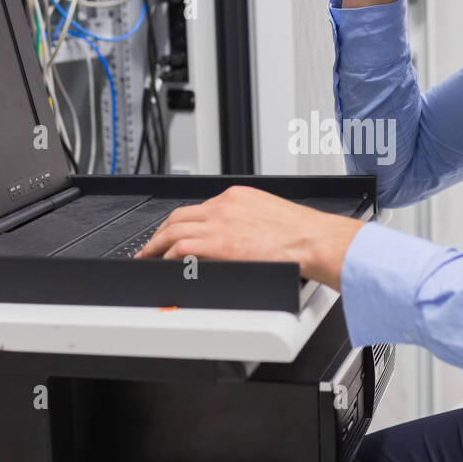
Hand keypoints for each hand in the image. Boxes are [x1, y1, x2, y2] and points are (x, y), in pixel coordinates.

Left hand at [133, 184, 366, 290]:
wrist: (315, 241)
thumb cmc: (304, 236)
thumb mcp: (273, 218)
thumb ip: (251, 224)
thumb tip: (243, 241)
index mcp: (239, 197)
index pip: (201, 207)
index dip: (183, 223)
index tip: (177, 233)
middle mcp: (225, 205)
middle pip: (180, 215)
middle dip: (161, 231)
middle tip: (151, 245)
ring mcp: (220, 222)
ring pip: (173, 228)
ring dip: (156, 244)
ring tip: (147, 257)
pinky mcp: (218, 242)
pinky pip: (180, 246)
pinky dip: (167, 255)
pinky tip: (162, 264)